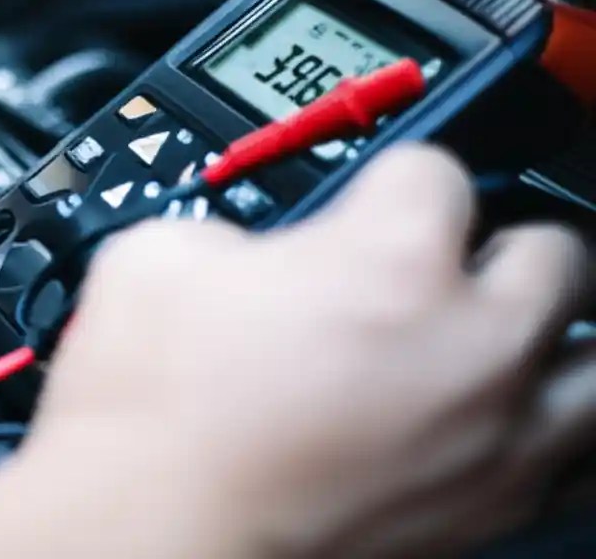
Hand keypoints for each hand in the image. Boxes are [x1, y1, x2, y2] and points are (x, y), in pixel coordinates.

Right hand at [24, 145, 595, 556]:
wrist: (142, 534)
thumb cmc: (149, 416)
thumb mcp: (157, 256)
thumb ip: (237, 232)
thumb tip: (251, 252)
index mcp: (390, 259)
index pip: (435, 171)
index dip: (390, 177)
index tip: (370, 199)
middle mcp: (467, 344)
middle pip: (552, 253)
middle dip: (495, 244)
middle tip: (442, 262)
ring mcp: (490, 438)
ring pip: (591, 364)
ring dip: (548, 337)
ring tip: (500, 336)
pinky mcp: (484, 515)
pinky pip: (573, 465)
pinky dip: (547, 434)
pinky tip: (503, 424)